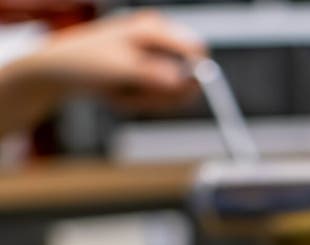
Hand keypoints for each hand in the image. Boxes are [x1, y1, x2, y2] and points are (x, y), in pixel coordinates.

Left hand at [0, 12, 203, 132]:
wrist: (61, 68)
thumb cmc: (86, 64)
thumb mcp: (122, 71)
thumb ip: (155, 76)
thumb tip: (185, 83)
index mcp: (155, 27)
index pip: (197, 51)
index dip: (194, 77)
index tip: (178, 95)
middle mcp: (158, 37)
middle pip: (187, 75)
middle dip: (165, 94)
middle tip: (137, 97)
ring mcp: (152, 54)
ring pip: (173, 89)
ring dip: (150, 100)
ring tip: (124, 94)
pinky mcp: (146, 70)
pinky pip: (158, 94)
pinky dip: (142, 101)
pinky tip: (123, 95)